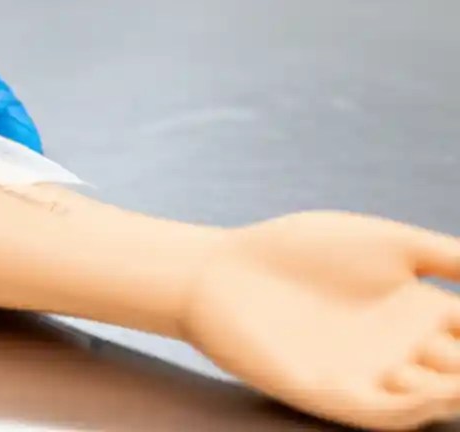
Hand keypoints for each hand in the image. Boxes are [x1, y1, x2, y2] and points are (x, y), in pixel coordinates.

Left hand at [184, 211, 459, 429]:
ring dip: (455, 391)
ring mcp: (373, 376)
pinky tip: (424, 381)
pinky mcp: (337, 397)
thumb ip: (449, 256)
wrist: (223, 271)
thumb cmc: (297, 250)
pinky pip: (387, 414)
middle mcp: (404, 350)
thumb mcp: (387, 244)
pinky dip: (414, 404)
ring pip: (434, 400)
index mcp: (421, 311)